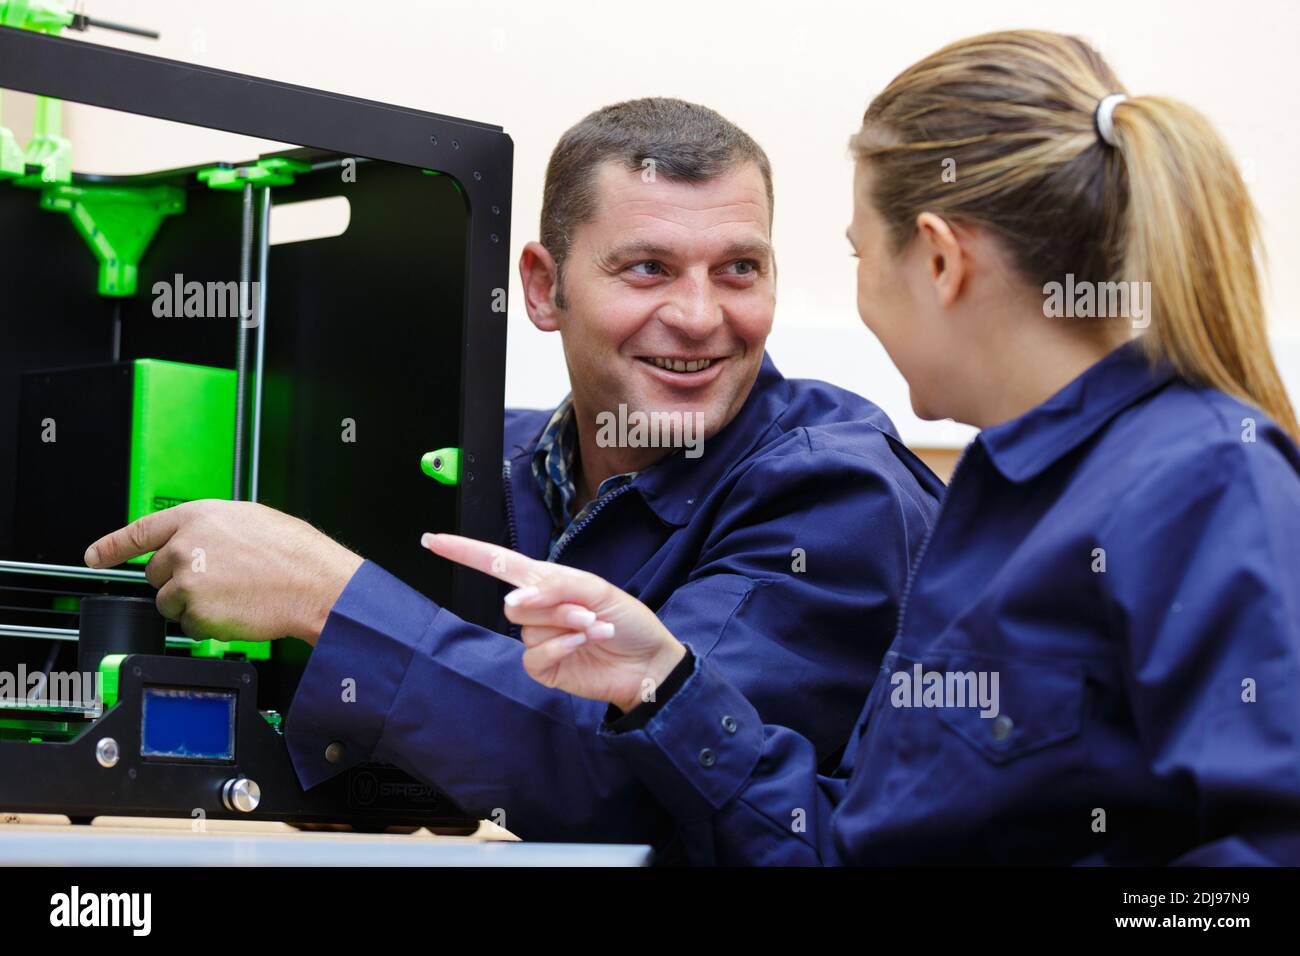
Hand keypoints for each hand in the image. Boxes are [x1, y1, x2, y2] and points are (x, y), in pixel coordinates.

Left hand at [85, 500, 362, 644]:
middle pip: (155, 573)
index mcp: (198, 517)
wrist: (315, 583)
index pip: (140, 530)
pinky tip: (237, 610)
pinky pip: (189, 625)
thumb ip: (212, 529)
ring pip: (169, 602)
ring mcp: (187, 580)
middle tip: (217, 583)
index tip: (95, 555)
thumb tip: (197, 542)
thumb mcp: (250, 521)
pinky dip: (209, 624)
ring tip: (233, 595)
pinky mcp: (195, 611)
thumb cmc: (295, 554)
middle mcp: (185, 546)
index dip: (112, 546)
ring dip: (194, 604)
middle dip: (178, 581)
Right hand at [422, 533, 685, 713]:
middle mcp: (536, 609)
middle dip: (554, 607)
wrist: (648, 661)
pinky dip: (560, 649)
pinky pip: (533, 656)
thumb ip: (553, 586)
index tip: (432, 541)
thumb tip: (510, 599)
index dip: (464, 551)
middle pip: (514, 602)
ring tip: (594, 629)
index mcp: (546, 582)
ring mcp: (538, 640)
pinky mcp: (542, 668)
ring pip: (527, 629)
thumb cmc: (627, 619)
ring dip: (565, 627)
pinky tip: (582, 647)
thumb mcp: (595, 588)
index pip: (497, 563)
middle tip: (588, 612)